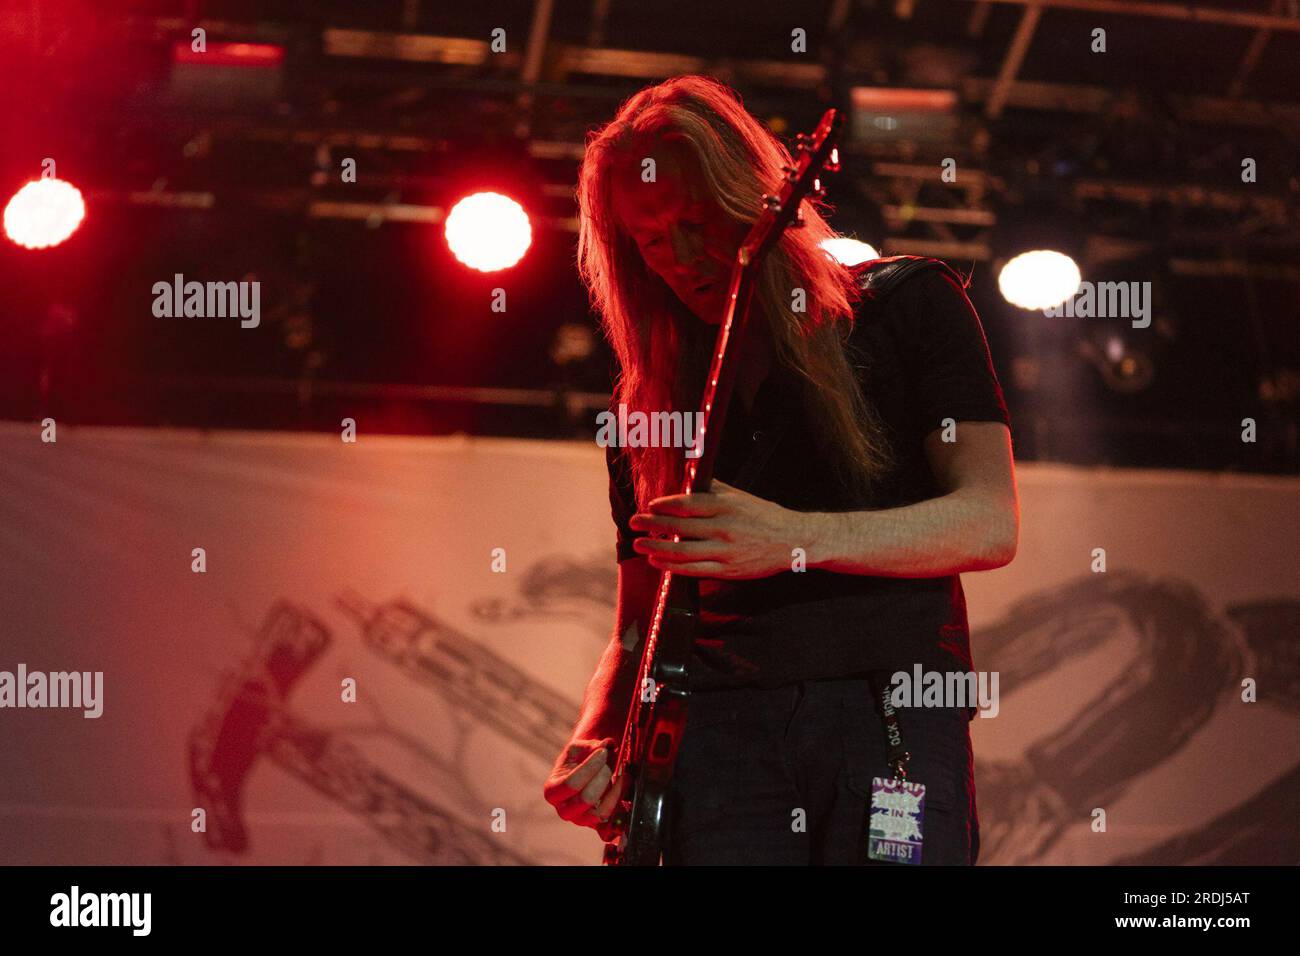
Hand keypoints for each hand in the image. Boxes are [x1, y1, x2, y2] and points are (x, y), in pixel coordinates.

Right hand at [543, 737, 626, 841]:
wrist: (582, 775)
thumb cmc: (576, 761)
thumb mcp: (578, 749)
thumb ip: (590, 746)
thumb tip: (607, 745)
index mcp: (553, 791)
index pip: (570, 784)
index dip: (589, 768)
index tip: (603, 752)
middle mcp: (564, 810)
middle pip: (587, 799)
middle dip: (603, 777)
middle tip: (611, 762)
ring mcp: (581, 820)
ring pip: (601, 813)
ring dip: (616, 792)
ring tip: (624, 774)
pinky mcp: (597, 825)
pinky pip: (612, 820)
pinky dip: (621, 803)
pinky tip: (625, 784)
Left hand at [628, 479, 803, 578]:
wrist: (793, 540)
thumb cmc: (763, 516)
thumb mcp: (739, 497)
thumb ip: (712, 489)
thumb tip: (686, 478)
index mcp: (726, 506)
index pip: (688, 504)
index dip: (665, 506)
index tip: (649, 505)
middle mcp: (724, 528)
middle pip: (681, 527)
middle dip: (653, 524)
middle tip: (635, 522)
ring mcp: (725, 551)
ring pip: (683, 551)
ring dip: (657, 547)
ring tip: (639, 543)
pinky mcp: (727, 569)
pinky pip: (694, 569)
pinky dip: (672, 566)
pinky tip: (657, 561)